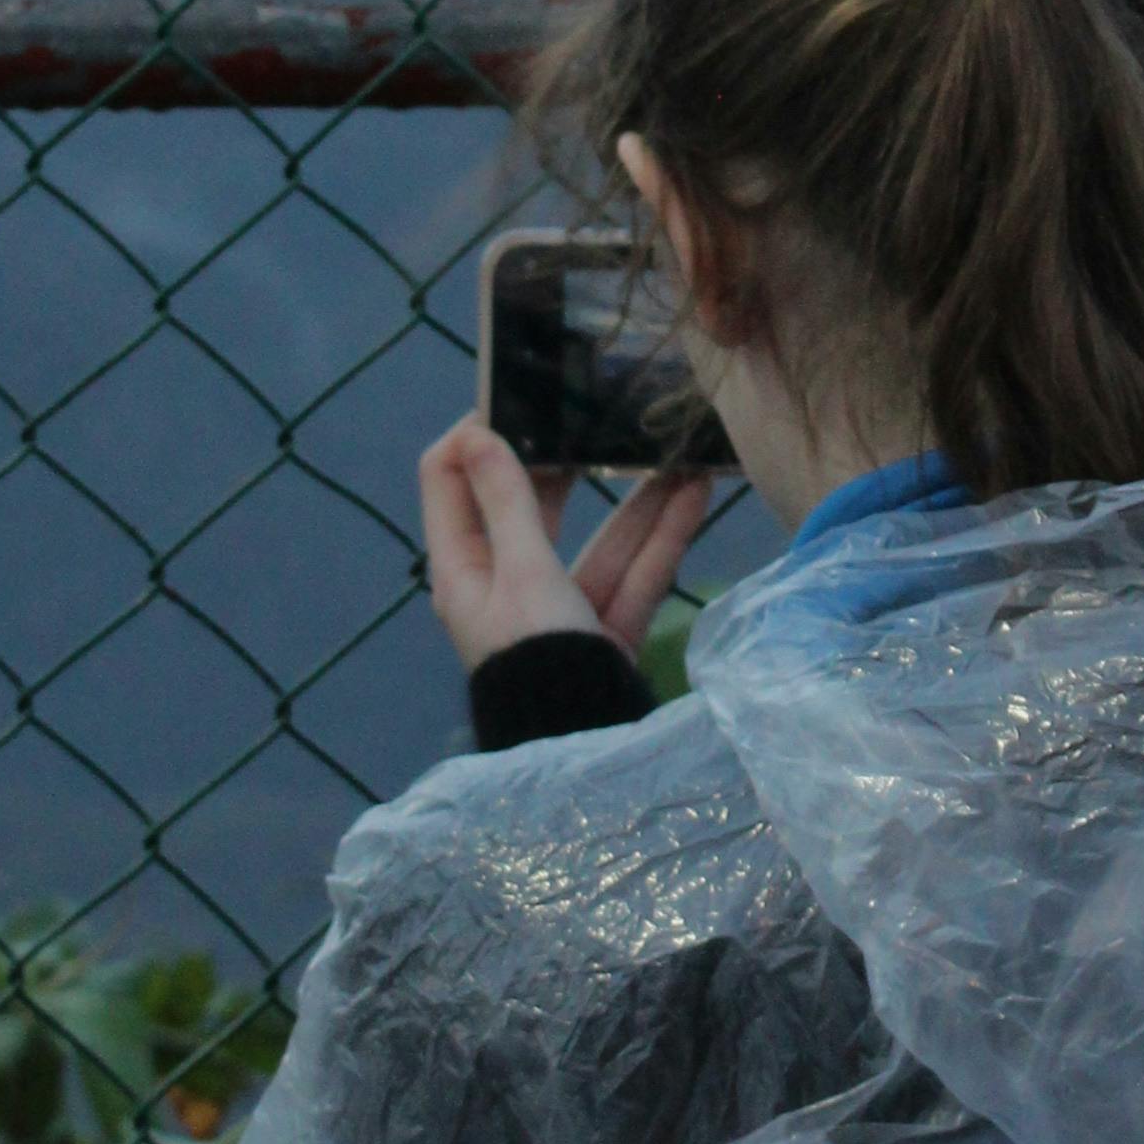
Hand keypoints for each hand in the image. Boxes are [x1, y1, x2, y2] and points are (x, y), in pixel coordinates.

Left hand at [418, 419, 715, 675]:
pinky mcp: (606, 628)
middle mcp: (505, 582)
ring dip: (637, 498)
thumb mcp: (522, 571)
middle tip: (598, 410)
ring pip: (598, 538)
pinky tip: (696, 491)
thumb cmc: (537, 655)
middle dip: (568, 459)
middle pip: (529, 504)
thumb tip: (477, 431)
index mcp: (463, 567)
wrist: (582, 748)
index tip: (518, 396)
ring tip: (672, 448)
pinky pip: (633, 571)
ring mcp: (560, 607)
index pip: (447, 480)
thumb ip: (508, 500)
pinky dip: (663, 536)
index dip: (473, 434)